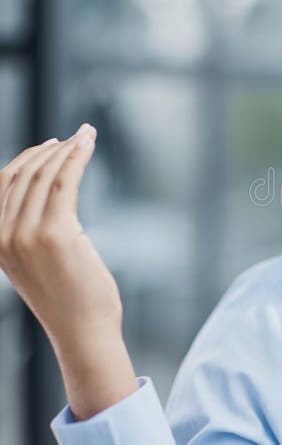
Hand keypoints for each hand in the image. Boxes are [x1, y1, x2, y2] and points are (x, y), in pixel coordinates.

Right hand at [0, 123, 137, 419]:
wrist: (83, 331)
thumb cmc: (71, 299)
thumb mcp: (37, 262)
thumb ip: (32, 232)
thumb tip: (49, 198)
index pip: (3, 184)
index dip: (28, 157)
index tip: (53, 143)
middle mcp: (1, 236)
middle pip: (23, 174)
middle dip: (51, 149)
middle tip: (77, 136)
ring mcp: (25, 234)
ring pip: (44, 175)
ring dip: (67, 149)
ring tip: (86, 135)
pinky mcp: (55, 233)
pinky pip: (64, 182)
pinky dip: (76, 157)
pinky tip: (88, 144)